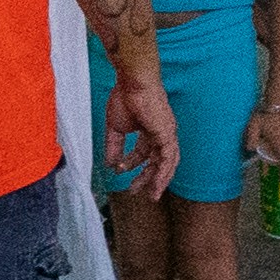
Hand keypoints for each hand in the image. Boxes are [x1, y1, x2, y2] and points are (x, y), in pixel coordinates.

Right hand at [102, 65, 182, 203]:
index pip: (144, 153)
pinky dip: (162, 173)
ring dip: (158, 180)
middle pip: (157, 161)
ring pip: (167, 162)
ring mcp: (166, 133)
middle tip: (138, 191)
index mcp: (150, 129)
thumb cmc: (125, 97)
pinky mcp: (167, 134)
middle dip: (148, 177)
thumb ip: (113, 147)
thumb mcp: (115, 128)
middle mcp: (161, 132)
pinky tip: (155, 185)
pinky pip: (167, 158)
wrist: (132, 83)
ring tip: (151, 195)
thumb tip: (111, 166)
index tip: (119, 171)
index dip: (132, 164)